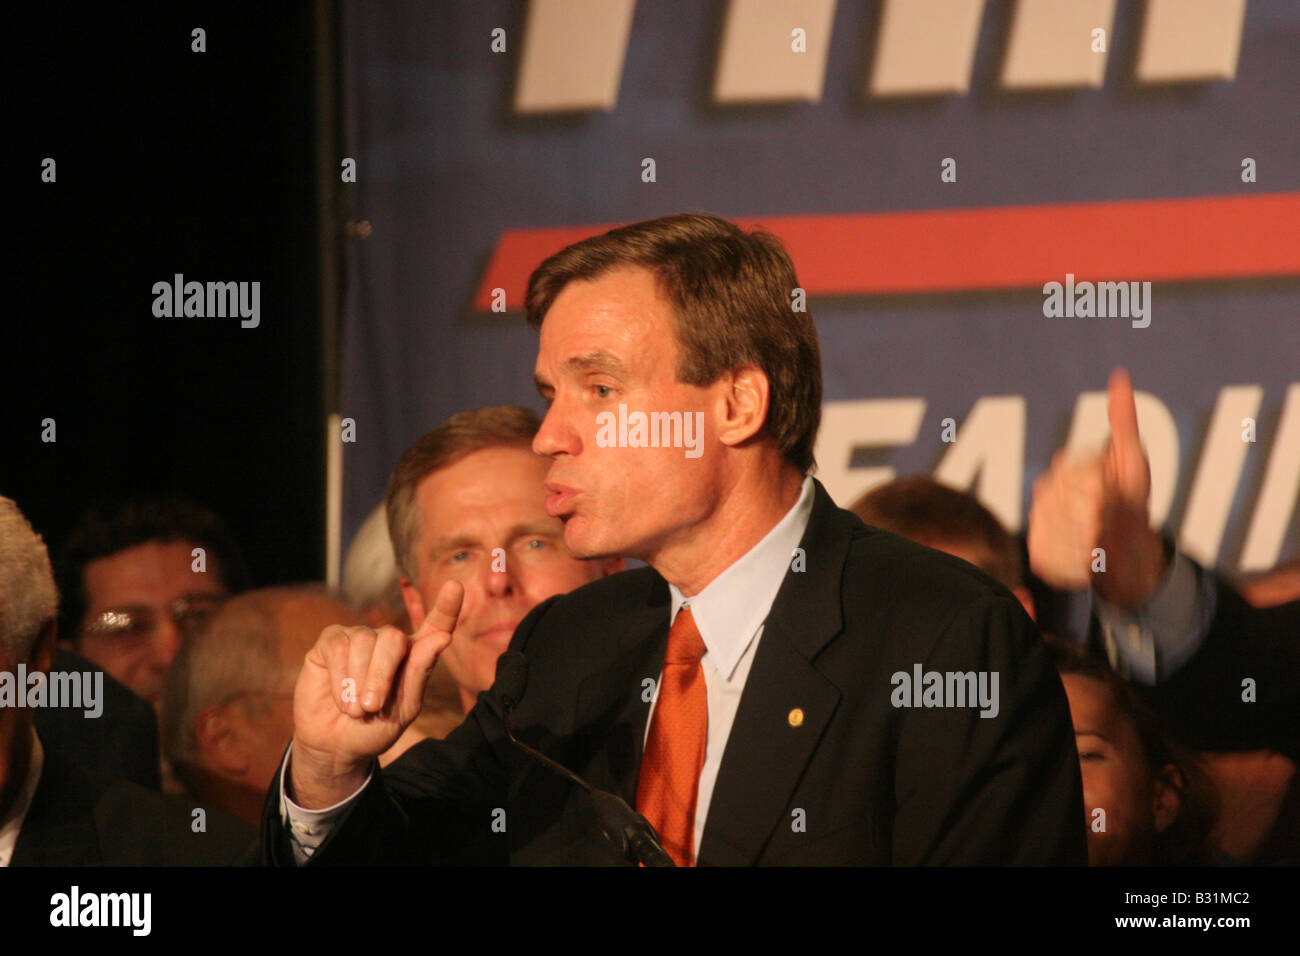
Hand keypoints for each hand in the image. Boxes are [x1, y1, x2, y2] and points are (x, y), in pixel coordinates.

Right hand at [289, 580, 462, 807]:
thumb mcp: (404, 709)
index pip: (435, 624)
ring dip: (359, 682)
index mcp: (414, 655)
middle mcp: (387, 640)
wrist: (336, 746)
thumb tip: (442, 636)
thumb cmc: (375, 728)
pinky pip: (338, 648)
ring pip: (364, 642)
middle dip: (382, 674)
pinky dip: (340, 679)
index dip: (446, 606)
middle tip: (373, 707)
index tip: (456, 586)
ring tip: (357, 710)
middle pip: (393, 637)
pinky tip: (342, 700)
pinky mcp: (330, 642)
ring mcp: (358, 637)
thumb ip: (420, 672)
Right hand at [1027, 368, 1166, 609]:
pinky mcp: (1038, 556)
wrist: (1127, 552)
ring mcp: (1038, 525)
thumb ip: (1122, 420)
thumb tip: (1120, 374)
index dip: (1111, 496)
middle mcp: (1044, 494)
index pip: (1088, 483)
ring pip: (1072, 540)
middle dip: (1107, 522)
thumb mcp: (1132, 460)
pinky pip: (1062, 563)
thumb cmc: (1131, 502)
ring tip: (1106, 543)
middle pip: (1082, 513)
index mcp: (1065, 468)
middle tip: (1115, 524)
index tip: (1119, 499)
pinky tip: (1093, 561)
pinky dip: (1084, 567)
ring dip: (1098, 546)